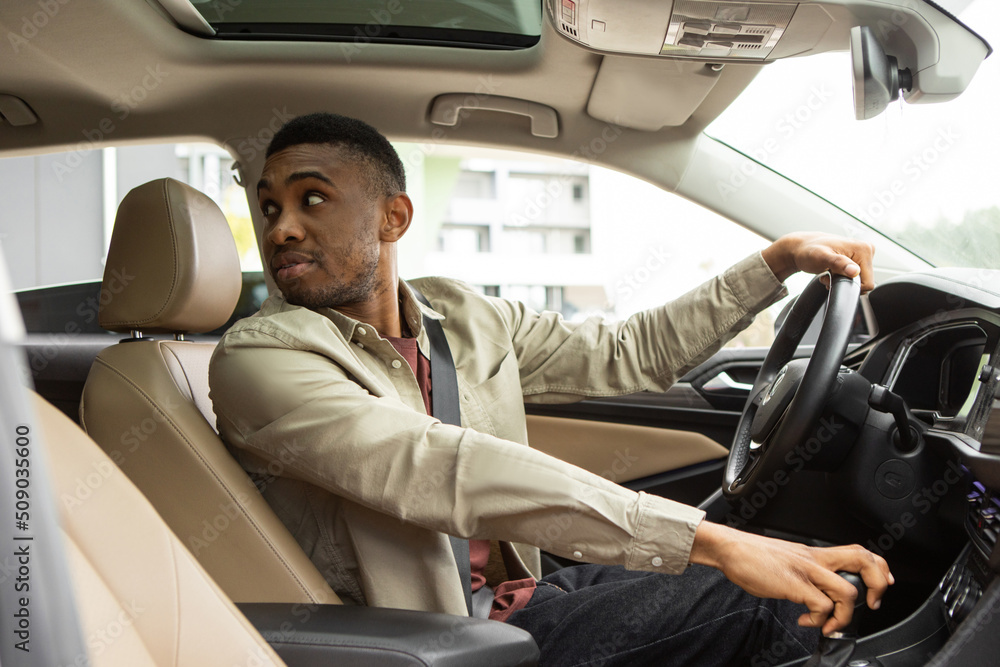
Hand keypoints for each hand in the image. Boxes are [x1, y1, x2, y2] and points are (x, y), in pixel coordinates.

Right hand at [690, 522, 892, 634]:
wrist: (730, 549)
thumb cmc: (754, 556)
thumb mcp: (789, 559)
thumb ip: (807, 571)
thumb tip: (817, 591)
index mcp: (816, 553)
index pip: (860, 552)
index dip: (879, 568)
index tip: (881, 585)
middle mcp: (816, 559)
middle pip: (864, 561)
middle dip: (878, 585)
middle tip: (872, 603)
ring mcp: (807, 571)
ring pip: (848, 592)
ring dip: (844, 616)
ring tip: (829, 624)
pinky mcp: (794, 584)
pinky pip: (821, 607)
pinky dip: (818, 621)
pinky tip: (805, 620)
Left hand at [761, 233, 875, 292]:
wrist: (801, 248)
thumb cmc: (808, 251)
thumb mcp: (822, 258)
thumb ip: (838, 264)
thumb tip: (855, 271)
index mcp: (864, 249)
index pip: (867, 282)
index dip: (849, 284)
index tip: (833, 274)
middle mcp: (867, 250)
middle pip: (864, 282)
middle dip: (846, 282)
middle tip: (830, 273)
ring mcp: (862, 255)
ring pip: (858, 280)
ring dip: (843, 280)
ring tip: (830, 271)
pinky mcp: (857, 259)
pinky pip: (854, 277)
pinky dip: (842, 277)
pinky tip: (832, 271)